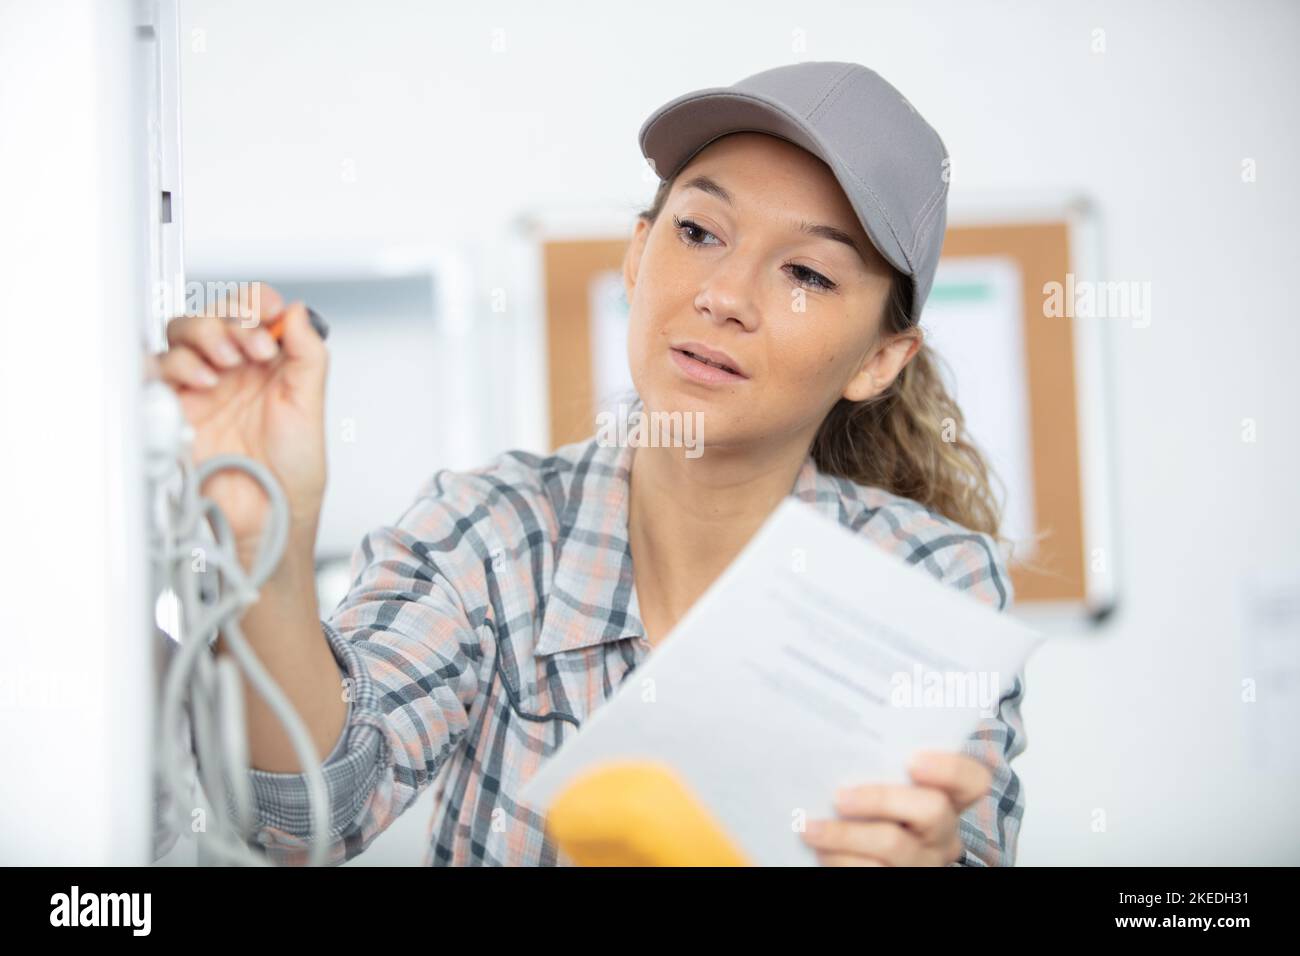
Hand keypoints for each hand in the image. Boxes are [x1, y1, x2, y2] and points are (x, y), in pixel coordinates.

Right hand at [151, 282, 328, 566]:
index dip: (255, 302)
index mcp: (268, 364)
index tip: (267, 309)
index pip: (253, 312)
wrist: (269, 513)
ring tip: (226, 363)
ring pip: (182, 334)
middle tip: (252, 346)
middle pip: (213, 315)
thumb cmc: (293, 471)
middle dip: (230, 319)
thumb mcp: (310, 405)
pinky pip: (158, 369)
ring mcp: (203, 387)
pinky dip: (178, 364)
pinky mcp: (177, 407)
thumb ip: (308, 354)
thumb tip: (298, 312)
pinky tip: (205, 381)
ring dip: (204, 336)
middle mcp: (233, 371)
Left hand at [800, 751, 992, 865]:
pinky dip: (839, 860)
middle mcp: (942, 834)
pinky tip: (819, 850)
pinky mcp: (897, 879)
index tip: (913, 760)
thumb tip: (841, 735)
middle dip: (881, 799)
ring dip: (845, 835)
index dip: (950, 769)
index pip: (972, 780)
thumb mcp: (882, 786)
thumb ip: (878, 764)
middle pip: (932, 810)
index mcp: (946, 800)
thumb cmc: (867, 809)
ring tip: (810, 827)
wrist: (862, 853)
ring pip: (894, 845)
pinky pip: (870, 871)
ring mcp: (923, 862)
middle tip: (840, 796)